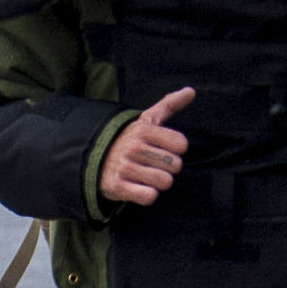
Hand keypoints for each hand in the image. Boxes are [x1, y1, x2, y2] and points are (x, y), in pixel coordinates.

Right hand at [97, 87, 195, 206]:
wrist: (95, 159)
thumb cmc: (129, 140)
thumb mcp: (147, 120)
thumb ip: (169, 105)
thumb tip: (191, 91)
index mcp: (143, 130)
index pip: (181, 144)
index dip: (175, 150)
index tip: (162, 149)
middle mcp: (134, 147)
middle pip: (175, 165)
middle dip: (168, 168)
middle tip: (153, 165)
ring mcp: (125, 167)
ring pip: (165, 182)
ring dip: (158, 183)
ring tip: (146, 176)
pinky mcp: (118, 186)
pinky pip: (149, 197)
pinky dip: (147, 195)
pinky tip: (139, 187)